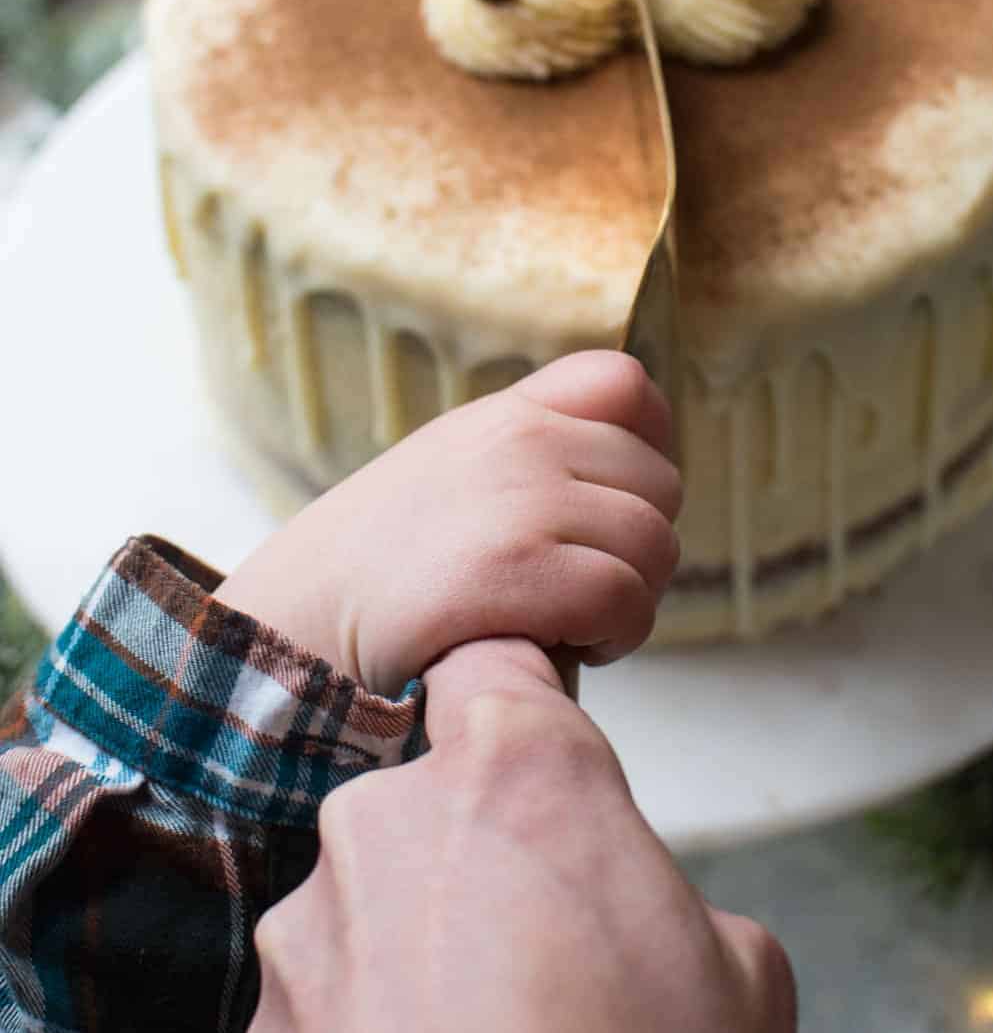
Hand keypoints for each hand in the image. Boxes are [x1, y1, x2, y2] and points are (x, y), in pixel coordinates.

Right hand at [218, 351, 680, 694]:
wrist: (293, 625)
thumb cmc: (378, 570)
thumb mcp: (449, 473)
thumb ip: (528, 456)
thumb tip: (628, 486)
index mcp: (504, 413)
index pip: (627, 385)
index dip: (646, 450)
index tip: (609, 510)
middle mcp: (517, 442)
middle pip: (659, 483)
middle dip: (637, 547)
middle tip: (581, 588)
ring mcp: (517, 501)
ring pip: (653, 545)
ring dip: (630, 599)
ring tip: (573, 623)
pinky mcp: (510, 572)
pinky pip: (624, 597)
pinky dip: (613, 636)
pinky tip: (567, 647)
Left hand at [241, 637, 798, 1032]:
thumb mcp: (748, 990)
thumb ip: (664, 892)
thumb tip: (622, 909)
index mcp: (517, 781)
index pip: (497, 659)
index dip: (532, 695)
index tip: (554, 743)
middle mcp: (390, 833)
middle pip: (436, 796)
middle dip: (492, 853)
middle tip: (567, 963)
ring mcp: (311, 944)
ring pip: (382, 901)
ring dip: (430, 952)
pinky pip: (333, 1001)